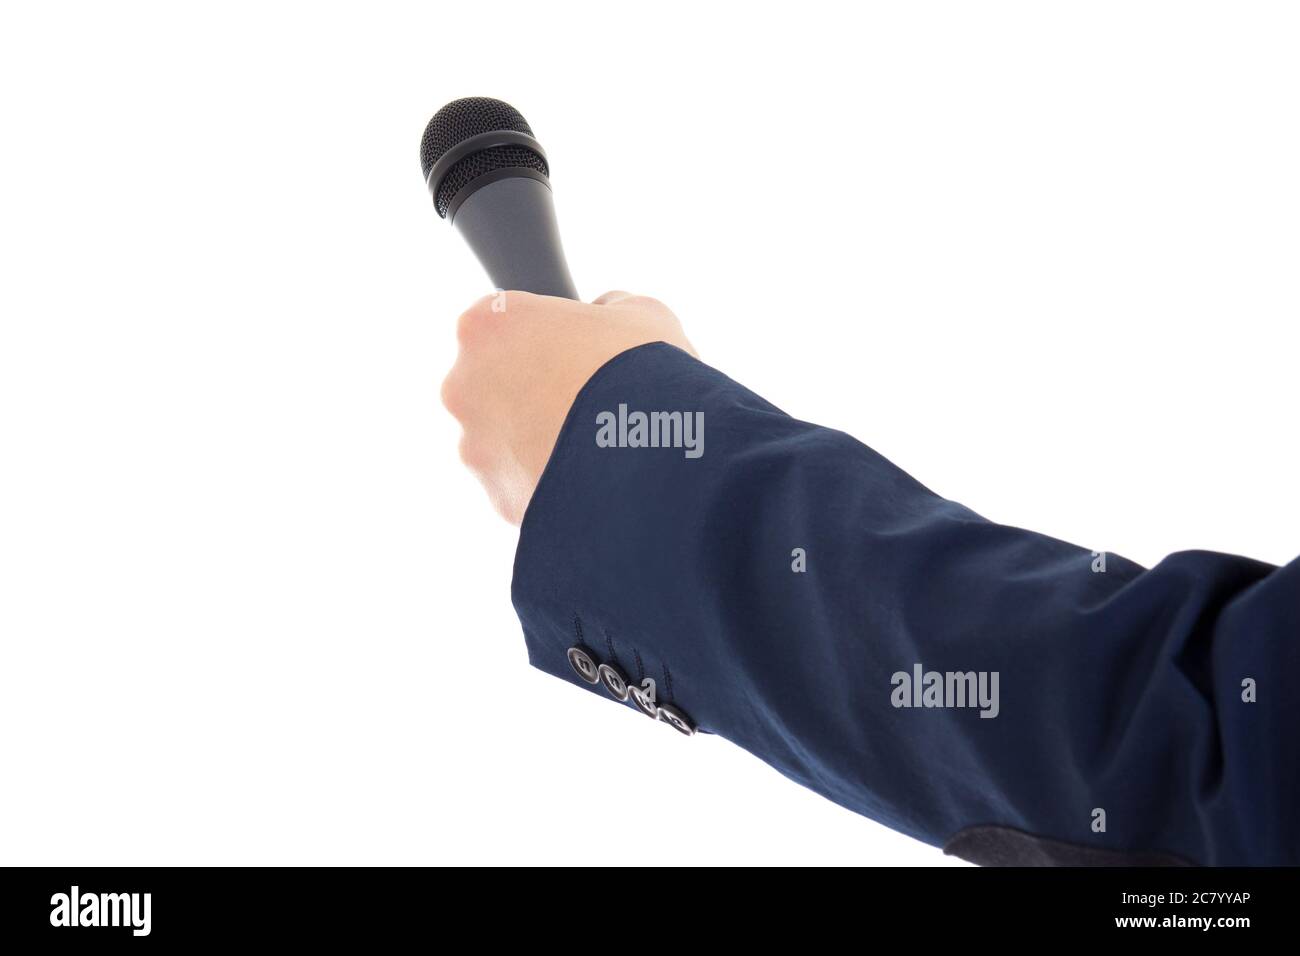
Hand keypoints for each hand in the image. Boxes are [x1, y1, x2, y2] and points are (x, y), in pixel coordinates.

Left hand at [441, 291, 695, 524]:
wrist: (653, 459)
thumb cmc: (643, 370)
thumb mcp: (640, 311)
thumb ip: (607, 306)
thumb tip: (607, 313)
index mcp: (487, 324)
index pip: (504, 320)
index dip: (547, 334)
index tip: (579, 349)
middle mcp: (463, 383)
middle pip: (494, 382)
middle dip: (533, 390)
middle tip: (589, 400)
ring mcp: (474, 446)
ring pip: (503, 440)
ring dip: (538, 440)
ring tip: (596, 446)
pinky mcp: (497, 496)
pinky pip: (521, 485)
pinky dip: (549, 484)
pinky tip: (592, 479)